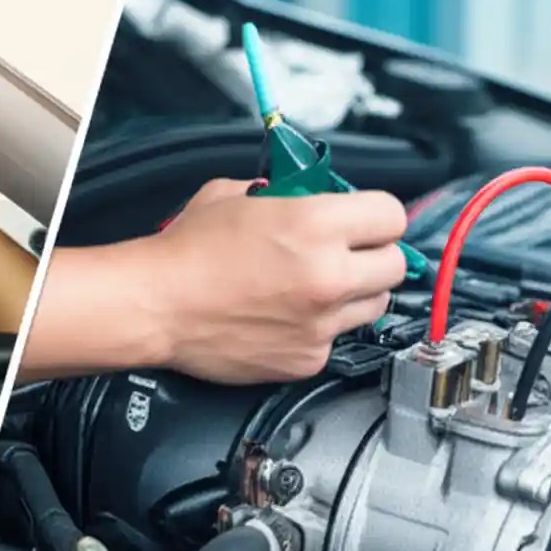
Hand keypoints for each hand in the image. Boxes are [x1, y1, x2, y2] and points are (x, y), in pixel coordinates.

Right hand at [146, 178, 407, 382]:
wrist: (155, 305)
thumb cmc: (184, 254)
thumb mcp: (232, 195)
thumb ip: (278, 192)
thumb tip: (298, 194)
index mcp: (315, 225)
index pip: (393, 216)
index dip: (377, 217)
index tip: (366, 222)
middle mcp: (328, 275)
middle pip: (396, 265)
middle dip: (374, 256)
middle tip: (347, 254)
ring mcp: (320, 322)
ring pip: (373, 305)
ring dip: (354, 293)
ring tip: (315, 287)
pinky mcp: (306, 358)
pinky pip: (335, 339)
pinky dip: (318, 328)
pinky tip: (287, 316)